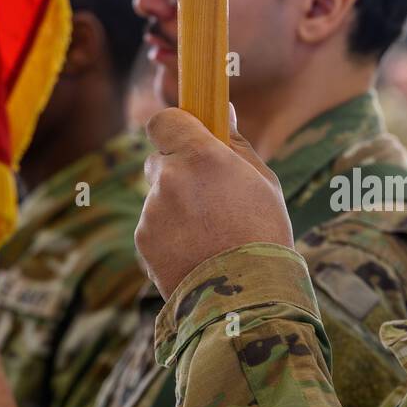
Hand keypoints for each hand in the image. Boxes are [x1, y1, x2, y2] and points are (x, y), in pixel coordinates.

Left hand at [135, 106, 293, 300]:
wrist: (246, 297)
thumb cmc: (264, 234)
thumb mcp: (263, 182)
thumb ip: (235, 144)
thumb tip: (223, 109)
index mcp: (200, 156)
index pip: (164, 120)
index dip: (175, 128)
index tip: (189, 138)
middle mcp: (169, 179)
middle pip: (158, 161)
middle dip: (178, 173)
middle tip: (210, 198)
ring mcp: (152, 212)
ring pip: (159, 198)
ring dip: (177, 209)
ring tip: (211, 236)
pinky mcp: (143, 241)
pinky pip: (155, 227)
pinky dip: (170, 236)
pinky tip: (198, 253)